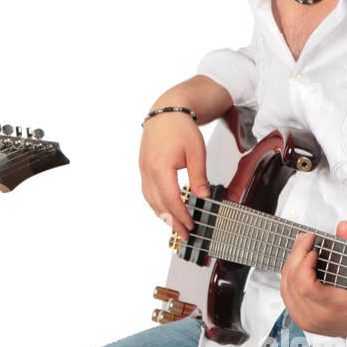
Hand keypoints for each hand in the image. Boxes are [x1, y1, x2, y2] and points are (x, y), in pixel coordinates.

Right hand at [139, 111, 209, 237]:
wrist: (166, 112)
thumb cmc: (180, 128)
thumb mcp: (196, 152)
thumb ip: (199, 176)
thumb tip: (203, 197)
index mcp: (161, 167)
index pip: (171, 199)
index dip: (181, 215)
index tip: (191, 226)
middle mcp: (148, 170)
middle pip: (159, 204)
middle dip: (172, 221)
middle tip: (184, 234)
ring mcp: (144, 170)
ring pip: (151, 200)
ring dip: (163, 215)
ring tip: (175, 226)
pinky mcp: (144, 168)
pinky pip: (147, 192)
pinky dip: (156, 204)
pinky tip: (165, 209)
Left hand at [280, 221, 346, 337]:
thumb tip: (342, 228)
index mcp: (334, 307)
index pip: (304, 285)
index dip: (302, 263)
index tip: (312, 249)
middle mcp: (318, 317)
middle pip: (292, 284)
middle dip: (295, 256)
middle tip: (304, 241)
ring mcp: (309, 322)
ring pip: (286, 290)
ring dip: (290, 266)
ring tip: (300, 250)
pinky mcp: (305, 322)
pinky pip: (288, 298)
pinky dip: (289, 280)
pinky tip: (296, 267)